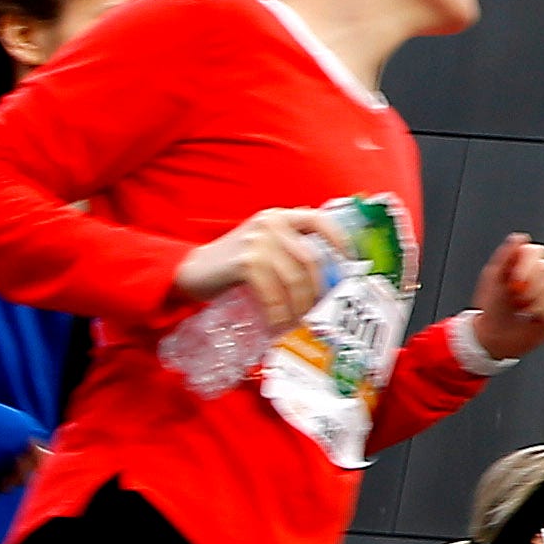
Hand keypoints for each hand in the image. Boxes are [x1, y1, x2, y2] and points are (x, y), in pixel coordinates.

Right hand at [174, 207, 344, 324]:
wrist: (193, 270)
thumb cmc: (235, 264)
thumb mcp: (266, 247)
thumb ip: (291, 252)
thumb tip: (328, 280)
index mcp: (281, 217)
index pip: (320, 221)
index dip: (340, 241)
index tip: (349, 264)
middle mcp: (272, 223)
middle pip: (311, 261)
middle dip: (317, 294)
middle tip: (316, 316)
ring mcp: (258, 241)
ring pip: (294, 280)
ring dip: (298, 309)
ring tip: (296, 326)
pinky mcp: (245, 261)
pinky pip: (272, 294)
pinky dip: (277, 314)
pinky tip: (276, 326)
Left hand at [467, 232, 543, 360]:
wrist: (495, 335)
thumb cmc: (492, 305)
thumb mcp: (493, 277)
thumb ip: (505, 255)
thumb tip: (521, 236)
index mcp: (529, 262)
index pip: (540, 252)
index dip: (530, 265)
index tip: (516, 281)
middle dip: (535, 288)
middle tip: (518, 302)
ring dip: (543, 304)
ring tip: (528, 312)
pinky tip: (542, 319)